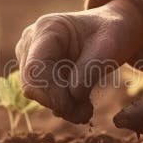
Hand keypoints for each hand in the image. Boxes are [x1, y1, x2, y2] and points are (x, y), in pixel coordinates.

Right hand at [16, 0, 142, 123]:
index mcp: (47, 28)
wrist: (110, 28)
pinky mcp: (37, 71)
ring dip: (63, 106)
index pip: (35, 68)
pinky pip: (44, 95)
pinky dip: (63, 104)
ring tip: (87, 107)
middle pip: (32, 84)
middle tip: (86, 114)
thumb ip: (90, 69)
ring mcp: (31, 56)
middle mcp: (32, 41)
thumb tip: (72, 95)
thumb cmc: (111, 31)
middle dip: (59, 103)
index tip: (74, 107)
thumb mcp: (109, 47)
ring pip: (37, 93)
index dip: (50, 93)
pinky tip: (82, 103)